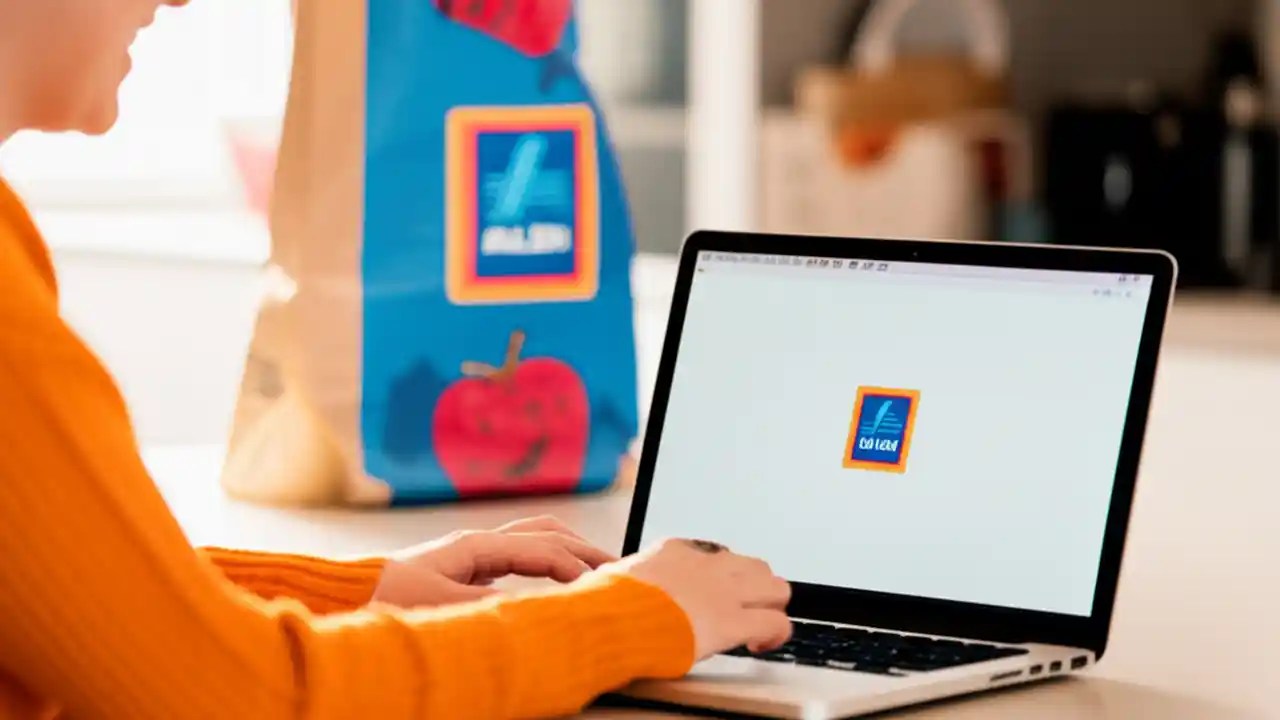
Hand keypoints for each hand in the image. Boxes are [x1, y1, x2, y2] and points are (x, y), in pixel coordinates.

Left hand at [371, 516, 615, 607]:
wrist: (346, 598)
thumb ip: (488, 609)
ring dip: (568, 551)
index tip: (604, 588)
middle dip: (584, 547)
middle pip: (545, 532)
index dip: (578, 567)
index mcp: (474, 546)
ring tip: (598, 570)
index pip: (543, 550)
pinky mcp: (465, 571)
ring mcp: (471, 555)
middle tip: (620, 567)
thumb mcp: (439, 609)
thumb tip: (535, 612)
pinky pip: (519, 560)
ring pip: (533, 541)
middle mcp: (476, 544)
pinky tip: (558, 583)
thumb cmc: (384, 602)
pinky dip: (548, 566)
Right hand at [600, 538, 791, 658]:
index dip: (718, 576)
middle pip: (754, 565)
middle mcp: (706, 565)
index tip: (711, 591)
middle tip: (747, 607)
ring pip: (776, 587)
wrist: (611, 618)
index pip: (713, 554)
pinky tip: (761, 645)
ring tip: (759, 623)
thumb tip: (612, 586)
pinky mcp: (732, 621)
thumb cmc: (604, 602)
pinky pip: (776, 623)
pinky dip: (775, 635)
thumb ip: (628, 580)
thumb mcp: (613, 576)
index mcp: (676, 552)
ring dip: (770, 605)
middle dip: (756, 587)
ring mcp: (723, 592)